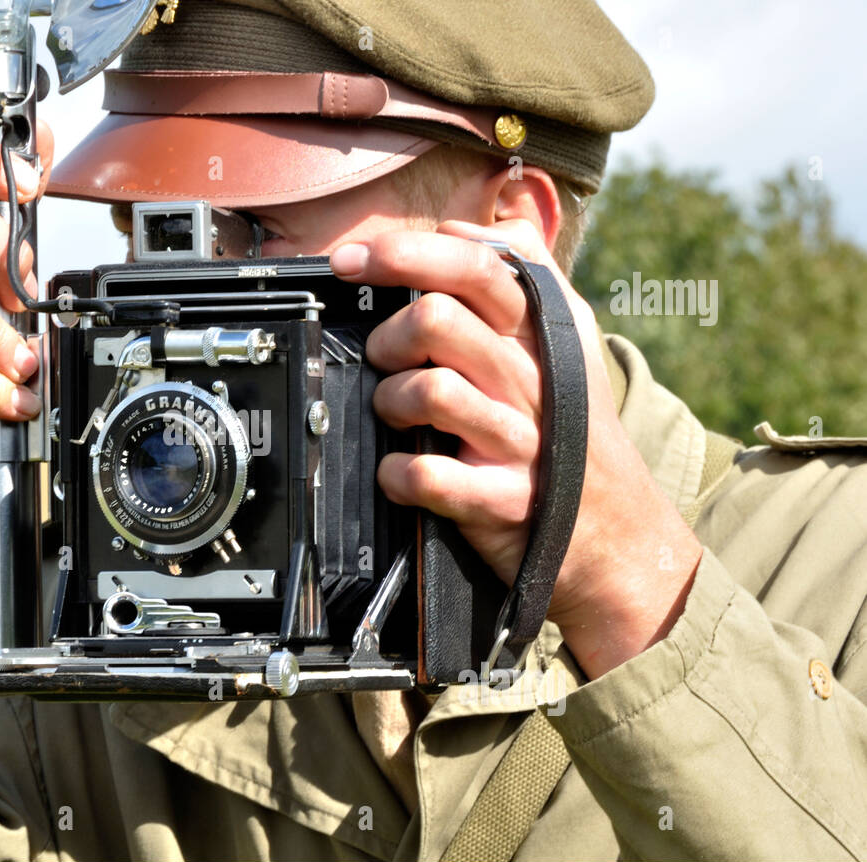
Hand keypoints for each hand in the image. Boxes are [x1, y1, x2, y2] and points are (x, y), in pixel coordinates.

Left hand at [331, 219, 703, 677]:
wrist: (616, 532)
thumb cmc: (569, 428)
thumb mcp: (564, 337)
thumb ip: (521, 271)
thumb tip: (464, 222)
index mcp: (541, 332)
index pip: (476, 266)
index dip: (406, 253)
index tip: (352, 257)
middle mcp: (531, 378)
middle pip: (437, 320)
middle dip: (388, 337)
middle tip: (387, 359)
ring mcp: (518, 440)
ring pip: (429, 389)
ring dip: (390, 401)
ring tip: (397, 416)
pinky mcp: (502, 498)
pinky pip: (426, 474)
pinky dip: (398, 473)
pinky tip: (402, 471)